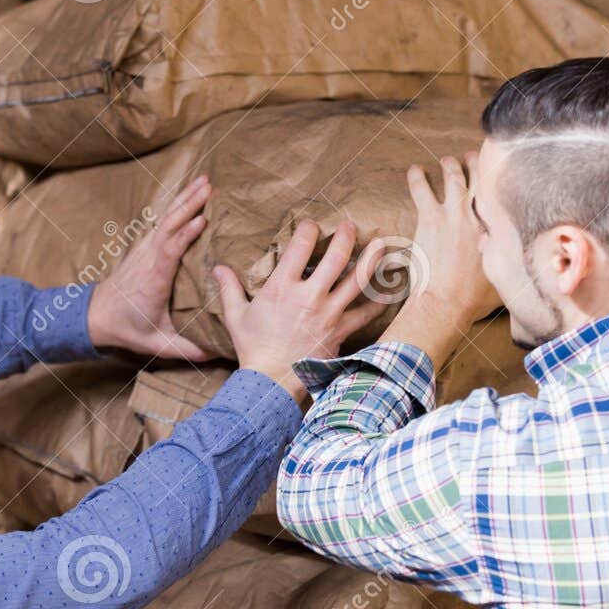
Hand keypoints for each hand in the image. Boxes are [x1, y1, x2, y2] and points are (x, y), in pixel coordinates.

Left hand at [86, 176, 212, 360]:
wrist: (95, 316)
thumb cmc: (128, 329)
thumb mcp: (155, 344)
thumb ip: (185, 349)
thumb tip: (216, 354)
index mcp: (153, 281)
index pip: (169, 252)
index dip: (184, 236)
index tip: (202, 221)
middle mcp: (148, 260)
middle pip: (168, 226)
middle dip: (188, 204)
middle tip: (209, 185)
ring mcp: (145, 250)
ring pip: (165, 219)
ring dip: (184, 199)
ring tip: (205, 180)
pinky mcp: (145, 247)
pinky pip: (163, 222)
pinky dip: (177, 205)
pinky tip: (190, 193)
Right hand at [214, 220, 382, 403]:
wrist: (272, 383)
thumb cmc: (253, 349)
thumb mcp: (236, 316)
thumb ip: (230, 288)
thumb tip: (218, 268)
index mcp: (282, 288)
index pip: (300, 246)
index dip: (307, 229)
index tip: (310, 225)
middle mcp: (309, 296)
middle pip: (336, 257)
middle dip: (345, 236)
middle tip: (349, 225)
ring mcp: (328, 314)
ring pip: (357, 281)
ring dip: (371, 260)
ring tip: (380, 245)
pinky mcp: (340, 331)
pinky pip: (365, 314)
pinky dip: (379, 303)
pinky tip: (389, 291)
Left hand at [405, 154, 499, 324]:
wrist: (447, 302)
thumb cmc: (476, 296)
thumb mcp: (505, 275)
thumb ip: (513, 258)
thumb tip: (529, 261)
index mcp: (498, 222)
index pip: (503, 187)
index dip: (499, 174)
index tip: (498, 167)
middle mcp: (478, 211)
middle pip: (480, 172)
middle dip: (476, 160)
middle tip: (471, 157)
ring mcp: (453, 212)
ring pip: (452, 174)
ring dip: (449, 164)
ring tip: (446, 161)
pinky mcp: (429, 218)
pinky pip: (421, 188)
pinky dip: (417, 177)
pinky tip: (414, 170)